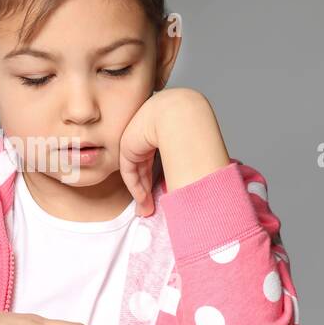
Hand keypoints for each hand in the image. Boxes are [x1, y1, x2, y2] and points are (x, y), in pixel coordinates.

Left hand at [119, 88, 230, 213]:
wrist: (177, 113)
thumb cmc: (190, 125)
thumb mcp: (188, 144)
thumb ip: (187, 159)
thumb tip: (196, 179)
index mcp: (161, 127)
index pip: (156, 157)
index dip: (158, 177)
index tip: (165, 194)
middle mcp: (146, 131)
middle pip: (145, 166)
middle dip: (147, 189)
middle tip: (150, 209)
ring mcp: (135, 138)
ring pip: (137, 171)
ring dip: (142, 192)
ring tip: (147, 210)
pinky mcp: (127, 146)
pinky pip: (130, 171)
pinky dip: (136, 187)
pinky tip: (143, 200)